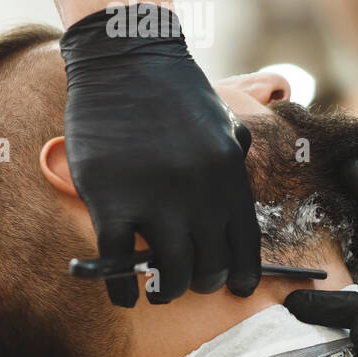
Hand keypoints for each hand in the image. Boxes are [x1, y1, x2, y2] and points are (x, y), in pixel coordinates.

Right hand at [61, 5, 260, 305]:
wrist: (127, 61)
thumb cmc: (177, 92)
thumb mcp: (225, 125)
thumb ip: (235, 163)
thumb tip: (239, 198)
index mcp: (230, 177)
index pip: (245, 244)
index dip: (242, 274)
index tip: (238, 289)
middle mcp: (200, 194)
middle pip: (211, 264)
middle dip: (204, 282)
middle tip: (193, 283)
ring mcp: (156, 199)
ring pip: (172, 270)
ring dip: (168, 289)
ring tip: (161, 290)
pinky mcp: (112, 200)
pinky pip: (120, 261)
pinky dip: (123, 286)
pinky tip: (125, 295)